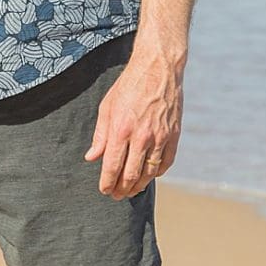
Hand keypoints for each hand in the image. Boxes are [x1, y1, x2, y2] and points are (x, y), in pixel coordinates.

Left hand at [85, 54, 182, 200]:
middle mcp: (141, 137)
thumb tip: (91, 158)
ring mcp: (160, 137)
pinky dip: (158, 173)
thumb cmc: (128, 87)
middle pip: (130, 174)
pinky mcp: (174, 135)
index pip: (112, 167)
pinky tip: (150, 176)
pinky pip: (166, 162)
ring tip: (131, 191)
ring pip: (149, 173)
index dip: (107, 183)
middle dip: (121, 189)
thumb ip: (100, 135)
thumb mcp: (107, 107)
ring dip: (139, 186)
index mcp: (121, 130)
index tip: (104, 190)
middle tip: (116, 195)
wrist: (157, 69)